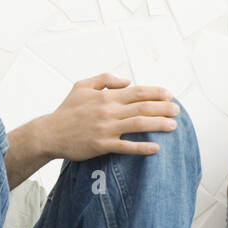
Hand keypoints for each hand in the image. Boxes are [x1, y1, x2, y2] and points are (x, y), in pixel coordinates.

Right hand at [38, 73, 179, 160]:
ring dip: (158, 125)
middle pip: (142, 107)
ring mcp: (106, 128)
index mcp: (106, 96)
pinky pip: (126, 146)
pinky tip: (156, 148)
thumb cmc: (67, 111)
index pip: (137, 91)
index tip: (170, 95)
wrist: (49, 133)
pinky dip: (142, 147)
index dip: (155, 92)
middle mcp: (108, 111)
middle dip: (163, 108)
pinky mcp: (102, 145)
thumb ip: (105, 78)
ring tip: (173, 127)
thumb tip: (127, 81)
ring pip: (138, 124)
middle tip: (178, 110)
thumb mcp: (82, 86)